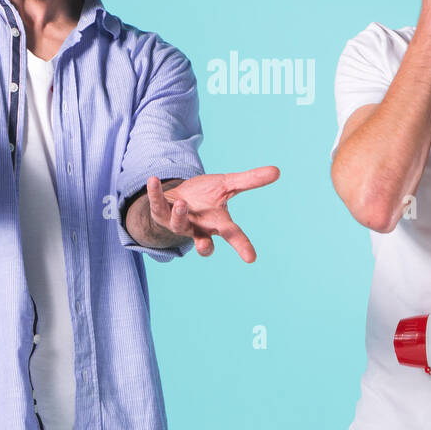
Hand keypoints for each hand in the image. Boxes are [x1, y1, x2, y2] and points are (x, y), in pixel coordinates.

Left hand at [147, 166, 279, 261]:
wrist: (176, 199)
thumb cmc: (204, 196)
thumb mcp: (227, 185)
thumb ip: (250, 181)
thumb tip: (278, 171)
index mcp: (216, 224)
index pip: (233, 236)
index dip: (242, 246)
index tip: (251, 258)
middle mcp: (197, 228)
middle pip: (203, 242)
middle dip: (203, 246)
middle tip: (203, 247)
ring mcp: (178, 222)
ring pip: (177, 225)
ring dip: (179, 216)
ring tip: (181, 204)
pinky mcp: (160, 212)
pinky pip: (156, 204)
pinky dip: (154, 193)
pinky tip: (153, 180)